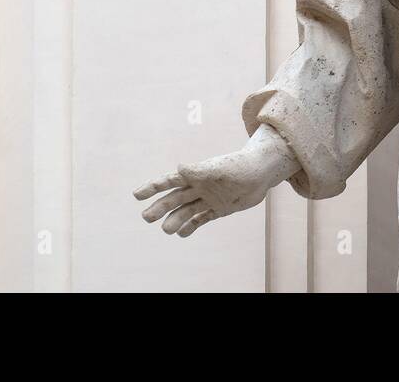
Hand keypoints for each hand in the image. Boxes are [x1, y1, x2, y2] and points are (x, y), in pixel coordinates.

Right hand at [133, 124, 297, 237]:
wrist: (262, 173)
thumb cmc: (240, 166)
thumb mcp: (219, 169)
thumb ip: (199, 171)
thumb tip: (179, 168)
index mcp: (196, 174)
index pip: (170, 181)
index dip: (153, 187)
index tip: (136, 195)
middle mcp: (200, 187)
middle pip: (175, 198)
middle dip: (160, 207)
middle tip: (146, 217)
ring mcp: (209, 198)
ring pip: (187, 210)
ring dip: (175, 220)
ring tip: (166, 230)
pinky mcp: (219, 208)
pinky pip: (202, 218)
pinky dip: (192, 226)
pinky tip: (182, 233)